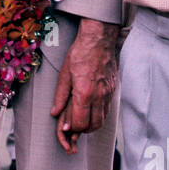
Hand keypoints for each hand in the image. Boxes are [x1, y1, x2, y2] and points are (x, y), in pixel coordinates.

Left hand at [51, 19, 118, 153]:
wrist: (99, 40)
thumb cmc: (81, 53)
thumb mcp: (64, 74)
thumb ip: (60, 96)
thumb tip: (55, 112)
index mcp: (84, 93)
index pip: (79, 123)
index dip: (71, 128)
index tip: (65, 127)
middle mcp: (99, 96)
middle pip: (93, 126)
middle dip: (82, 130)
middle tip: (74, 126)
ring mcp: (108, 93)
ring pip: (102, 120)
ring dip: (92, 124)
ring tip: (82, 120)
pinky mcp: (113, 89)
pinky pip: (107, 110)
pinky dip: (99, 115)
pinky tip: (92, 110)